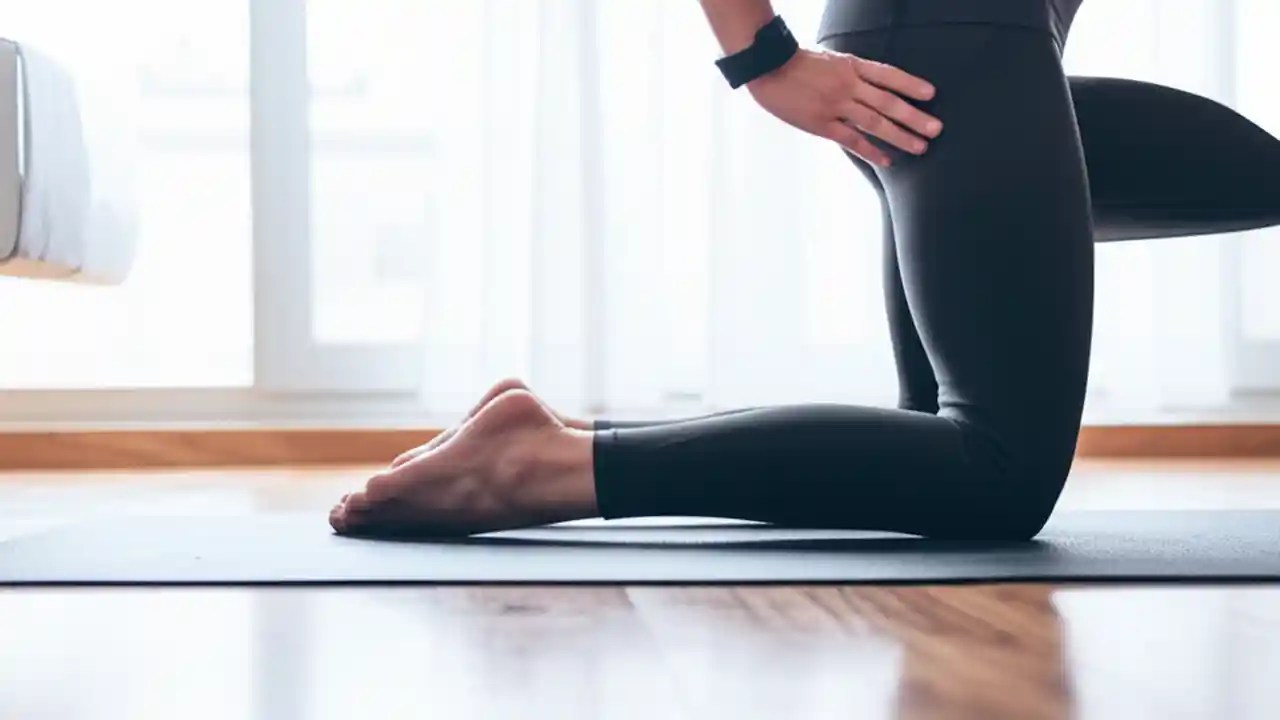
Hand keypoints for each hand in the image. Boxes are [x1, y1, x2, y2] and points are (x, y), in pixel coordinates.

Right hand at [746, 48, 941, 166]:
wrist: (768, 67)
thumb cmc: (796, 63)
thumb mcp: (830, 60)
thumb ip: (850, 73)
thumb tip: (869, 87)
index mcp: (851, 65)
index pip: (888, 75)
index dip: (911, 84)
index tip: (931, 94)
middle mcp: (848, 85)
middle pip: (888, 102)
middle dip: (914, 116)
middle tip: (935, 129)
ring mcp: (836, 105)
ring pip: (875, 122)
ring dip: (900, 136)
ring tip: (920, 146)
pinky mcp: (821, 124)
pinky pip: (852, 140)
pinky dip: (871, 151)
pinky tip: (887, 160)